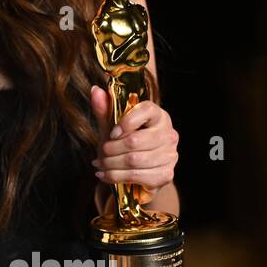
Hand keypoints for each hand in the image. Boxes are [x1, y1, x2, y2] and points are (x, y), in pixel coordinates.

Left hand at [89, 85, 177, 205]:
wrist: (136, 173)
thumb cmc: (124, 145)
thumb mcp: (112, 126)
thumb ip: (105, 110)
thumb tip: (95, 90)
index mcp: (159, 116)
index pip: (146, 110)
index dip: (126, 122)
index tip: (111, 133)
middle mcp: (169, 134)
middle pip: (135, 140)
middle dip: (111, 148)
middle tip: (100, 152)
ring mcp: (170, 155)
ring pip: (134, 160)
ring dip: (110, 164)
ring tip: (100, 164)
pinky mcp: (166, 174)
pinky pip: (137, 175)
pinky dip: (115, 176)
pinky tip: (105, 175)